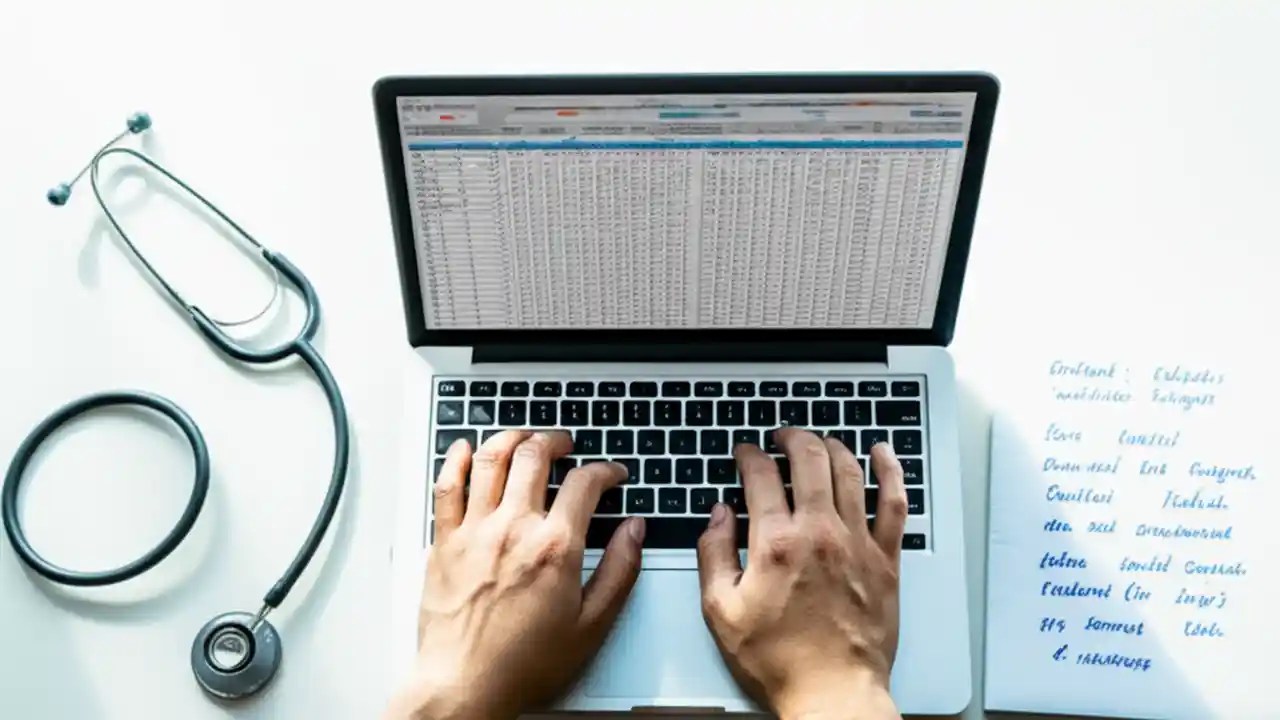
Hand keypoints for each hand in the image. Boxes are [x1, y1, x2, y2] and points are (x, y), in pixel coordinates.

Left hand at [384, 430, 644, 719]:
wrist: (465, 686)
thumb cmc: (523, 664)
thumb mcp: (591, 625)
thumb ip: (620, 571)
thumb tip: (634, 532)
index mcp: (555, 547)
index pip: (585, 483)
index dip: (605, 470)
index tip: (611, 474)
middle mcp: (513, 529)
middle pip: (535, 455)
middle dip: (556, 440)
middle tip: (565, 444)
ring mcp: (474, 531)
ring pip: (490, 459)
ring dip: (511, 438)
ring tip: (524, 437)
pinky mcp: (444, 542)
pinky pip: (446, 486)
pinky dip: (455, 459)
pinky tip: (464, 449)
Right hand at [697, 429, 907, 719]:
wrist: (832, 693)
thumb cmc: (778, 660)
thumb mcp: (721, 610)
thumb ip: (713, 554)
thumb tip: (718, 515)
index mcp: (776, 543)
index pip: (761, 475)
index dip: (749, 455)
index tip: (745, 453)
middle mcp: (819, 533)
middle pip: (809, 458)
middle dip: (790, 438)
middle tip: (781, 437)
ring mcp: (857, 543)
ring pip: (849, 471)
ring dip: (831, 445)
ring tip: (818, 441)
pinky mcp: (885, 559)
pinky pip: (894, 503)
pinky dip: (890, 471)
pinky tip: (883, 454)